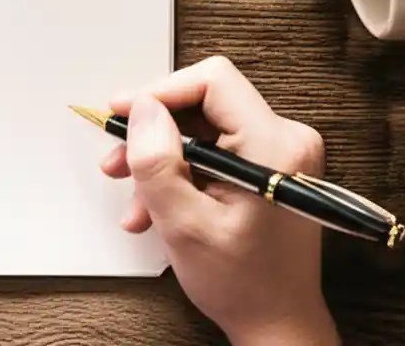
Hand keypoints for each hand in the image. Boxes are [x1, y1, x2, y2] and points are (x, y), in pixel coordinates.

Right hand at [101, 57, 337, 345]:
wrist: (277, 321)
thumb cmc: (244, 283)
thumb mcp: (184, 223)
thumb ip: (157, 161)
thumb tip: (141, 108)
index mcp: (275, 147)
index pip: (212, 81)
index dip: (160, 92)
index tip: (123, 113)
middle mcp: (287, 140)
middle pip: (202, 104)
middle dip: (153, 134)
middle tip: (117, 160)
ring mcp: (281, 152)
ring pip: (202, 129)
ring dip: (161, 159)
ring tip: (137, 199)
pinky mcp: (270, 165)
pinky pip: (214, 149)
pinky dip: (181, 172)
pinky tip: (157, 206)